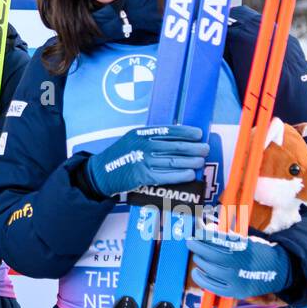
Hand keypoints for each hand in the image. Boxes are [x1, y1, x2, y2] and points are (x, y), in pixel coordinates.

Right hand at [84, 124, 206, 197]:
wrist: (101, 172)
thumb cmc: (120, 155)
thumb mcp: (131, 138)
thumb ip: (150, 137)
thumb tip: (177, 138)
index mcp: (141, 133)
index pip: (169, 131)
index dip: (186, 132)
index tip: (198, 133)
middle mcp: (143, 145)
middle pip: (175, 146)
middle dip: (194, 147)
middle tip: (205, 148)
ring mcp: (143, 162)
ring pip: (174, 161)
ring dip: (191, 161)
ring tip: (200, 161)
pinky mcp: (143, 177)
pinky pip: (167, 176)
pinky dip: (180, 175)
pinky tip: (189, 174)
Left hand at [187, 226, 291, 299]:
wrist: (278, 272)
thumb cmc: (258, 252)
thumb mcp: (246, 239)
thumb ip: (226, 235)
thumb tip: (207, 227)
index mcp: (244, 247)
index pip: (217, 239)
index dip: (203, 234)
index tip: (196, 231)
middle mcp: (240, 263)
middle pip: (211, 254)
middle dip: (196, 246)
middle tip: (190, 241)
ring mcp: (237, 279)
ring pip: (209, 269)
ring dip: (199, 260)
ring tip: (198, 255)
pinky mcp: (235, 291)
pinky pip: (212, 286)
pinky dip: (201, 278)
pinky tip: (197, 271)